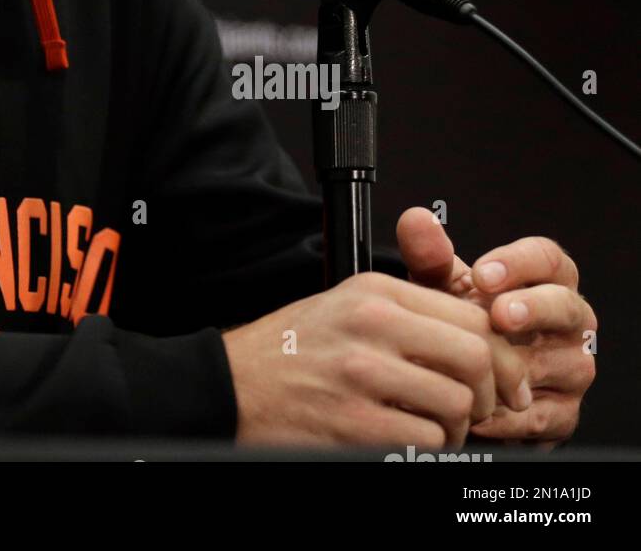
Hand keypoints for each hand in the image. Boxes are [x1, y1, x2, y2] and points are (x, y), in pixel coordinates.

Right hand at [221, 270, 529, 447]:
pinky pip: (426, 440)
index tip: (505, 380)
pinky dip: (426, 448)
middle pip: (475, 357)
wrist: (235, 386)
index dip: (501, 354)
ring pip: (457, 404)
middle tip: (479, 409)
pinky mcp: (356, 422)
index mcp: (374, 291)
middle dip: (490, 393)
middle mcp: (372, 324)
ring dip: (456, 428)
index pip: (470, 314)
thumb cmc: (291, 349)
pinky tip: (405, 440)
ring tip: (431, 427)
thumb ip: (406, 313)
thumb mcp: (345, 306)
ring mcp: (363, 373)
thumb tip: (478, 338)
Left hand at [396, 207, 597, 447]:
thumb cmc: (457, 321)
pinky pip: (544, 414)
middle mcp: (568, 323)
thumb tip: (416, 219)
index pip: (548, 259)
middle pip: (567, 307)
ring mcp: (571, 368)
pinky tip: (478, 406)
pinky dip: (509, 413)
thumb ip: (429, 255)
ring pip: (565, 363)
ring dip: (519, 364)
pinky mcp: (563, 413)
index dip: (519, 263)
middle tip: (498, 314)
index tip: (483, 273)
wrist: (456, 375)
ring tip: (480, 363)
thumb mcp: (439, 286)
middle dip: (534, 308)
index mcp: (543, 281)